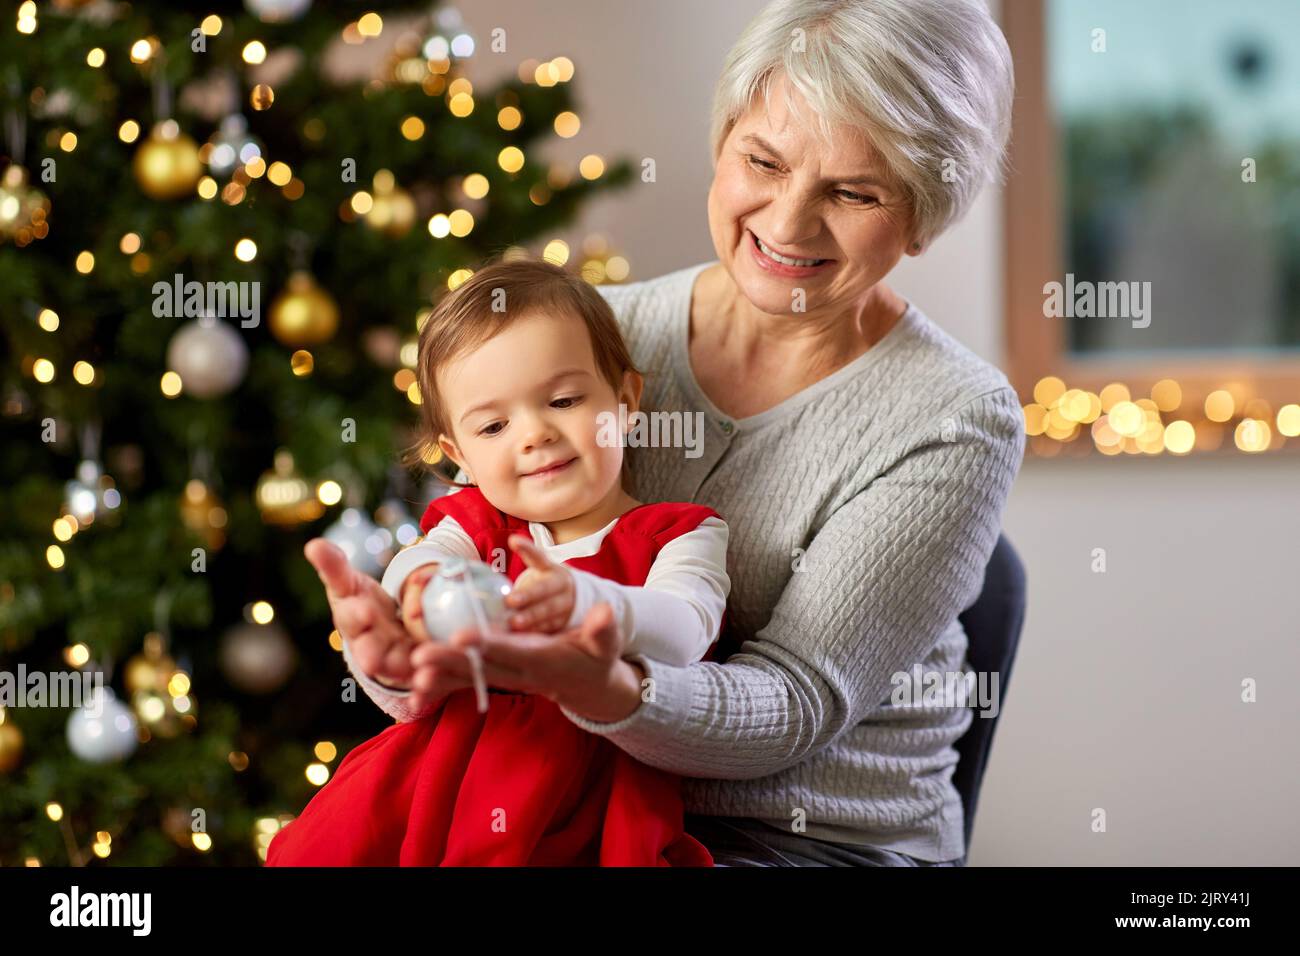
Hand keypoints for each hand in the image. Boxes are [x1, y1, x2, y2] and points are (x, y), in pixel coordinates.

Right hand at [304, 540, 472, 711]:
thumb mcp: (349, 585)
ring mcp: (395, 662)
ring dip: (407, 670)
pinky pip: (423, 677)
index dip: (358, 615)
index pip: (352, 619)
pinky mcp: (418, 670)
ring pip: (400, 669)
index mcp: (353, 623)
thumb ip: (334, 567)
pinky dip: (429, 680)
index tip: (364, 610)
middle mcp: (371, 647)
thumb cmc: (360, 603)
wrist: (382, 630)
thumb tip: (313, 545)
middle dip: (374, 654)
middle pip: (372, 653)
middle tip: (376, 657)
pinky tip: (438, 676)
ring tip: (418, 668)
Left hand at [419, 602, 645, 723]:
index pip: (511, 651)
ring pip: (468, 678)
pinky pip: (465, 683)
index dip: (488, 645)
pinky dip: (440, 686)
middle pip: (480, 668)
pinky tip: (414, 690)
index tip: (462, 636)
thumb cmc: (595, 657)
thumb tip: (605, 611)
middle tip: (418, 658)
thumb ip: (604, 630)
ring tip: (409, 674)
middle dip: (449, 663)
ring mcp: (505, 678)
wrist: (587, 685)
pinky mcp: (496, 678)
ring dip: (438, 676)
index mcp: (541, 660)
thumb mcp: (605, 645)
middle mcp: (519, 673)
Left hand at [504, 533, 575, 632]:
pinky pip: (549, 628)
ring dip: (531, 618)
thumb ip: (517, 568)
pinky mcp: (564, 624)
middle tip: (510, 601)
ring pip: (548, 611)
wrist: (572, 600)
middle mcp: (560, 586)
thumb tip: (464, 568)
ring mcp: (565, 605)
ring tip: (514, 624)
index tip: (513, 541)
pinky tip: (520, 638)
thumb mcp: (537, 571)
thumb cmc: (543, 585)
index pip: (539, 557)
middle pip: (544, 589)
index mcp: (551, 569)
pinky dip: (534, 633)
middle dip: (528, 595)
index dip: (527, 549)